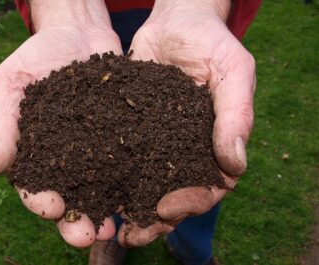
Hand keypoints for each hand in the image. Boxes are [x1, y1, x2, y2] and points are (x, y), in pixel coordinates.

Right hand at [0, 0, 122, 247]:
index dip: (40, 201)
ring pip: (100, 189)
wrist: (77, 30)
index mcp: (35, 152)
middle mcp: (66, 158)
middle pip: (69, 197)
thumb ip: (4, 123)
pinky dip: (134, 182)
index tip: (52, 207)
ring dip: (106, 212)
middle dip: (76, 221)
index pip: (33, 185)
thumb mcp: (11, 82)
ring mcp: (95, 150)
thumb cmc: (37, 55)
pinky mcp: (121, 137)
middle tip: (87, 236)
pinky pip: (128, 163)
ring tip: (115, 229)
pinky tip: (142, 196)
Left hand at [118, 0, 255, 245]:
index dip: (188, 204)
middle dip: (152, 219)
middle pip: (171, 196)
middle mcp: (182, 151)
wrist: (175, 21)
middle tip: (130, 236)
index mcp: (212, 146)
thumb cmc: (212, 42)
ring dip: (126, 206)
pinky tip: (89, 189)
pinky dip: (106, 176)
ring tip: (107, 224)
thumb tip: (235, 167)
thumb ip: (236, 116)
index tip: (164, 210)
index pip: (207, 188)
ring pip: (142, 183)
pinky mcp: (129, 129)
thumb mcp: (232, 72)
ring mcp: (155, 142)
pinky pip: (118, 157)